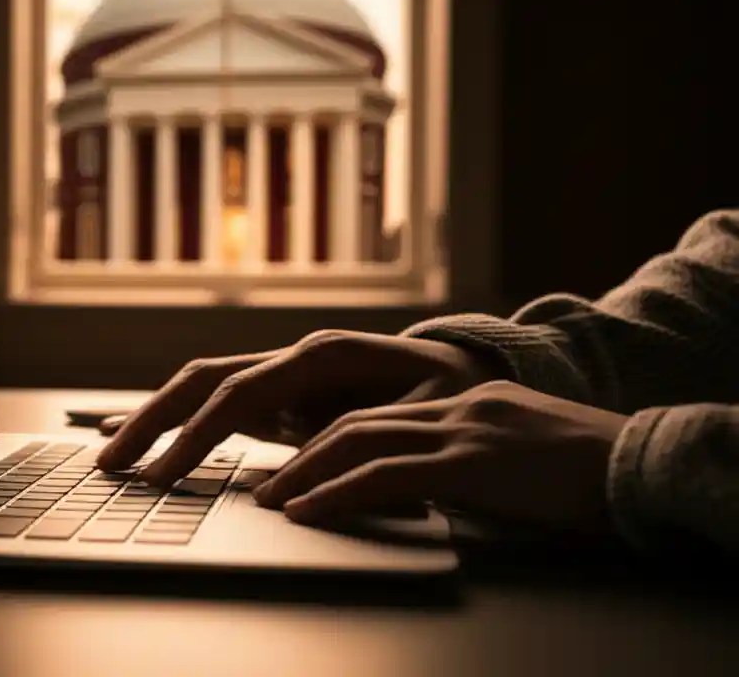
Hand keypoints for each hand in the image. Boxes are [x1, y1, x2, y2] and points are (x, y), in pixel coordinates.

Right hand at [96, 330, 500, 483]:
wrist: (466, 375)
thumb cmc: (451, 396)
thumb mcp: (423, 417)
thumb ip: (361, 434)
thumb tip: (303, 468)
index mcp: (319, 356)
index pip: (237, 398)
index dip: (194, 438)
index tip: (161, 478)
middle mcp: (291, 357)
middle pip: (201, 381)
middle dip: (150, 421)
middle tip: (108, 462)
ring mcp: (281, 374)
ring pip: (200, 388)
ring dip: (152, 418)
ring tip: (108, 449)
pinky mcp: (279, 396)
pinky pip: (216, 405)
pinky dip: (176, 419)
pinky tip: (142, 433)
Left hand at [253, 380, 629, 534]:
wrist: (645, 462)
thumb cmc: (585, 471)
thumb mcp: (512, 456)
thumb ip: (463, 458)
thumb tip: (416, 484)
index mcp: (461, 399)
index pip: (373, 410)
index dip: (322, 432)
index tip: (285, 454)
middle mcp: (453, 404)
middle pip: (352, 419)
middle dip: (297, 449)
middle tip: (266, 481)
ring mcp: (462, 428)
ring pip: (357, 441)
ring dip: (303, 473)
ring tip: (271, 501)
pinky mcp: (473, 461)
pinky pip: (387, 475)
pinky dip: (338, 493)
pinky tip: (308, 511)